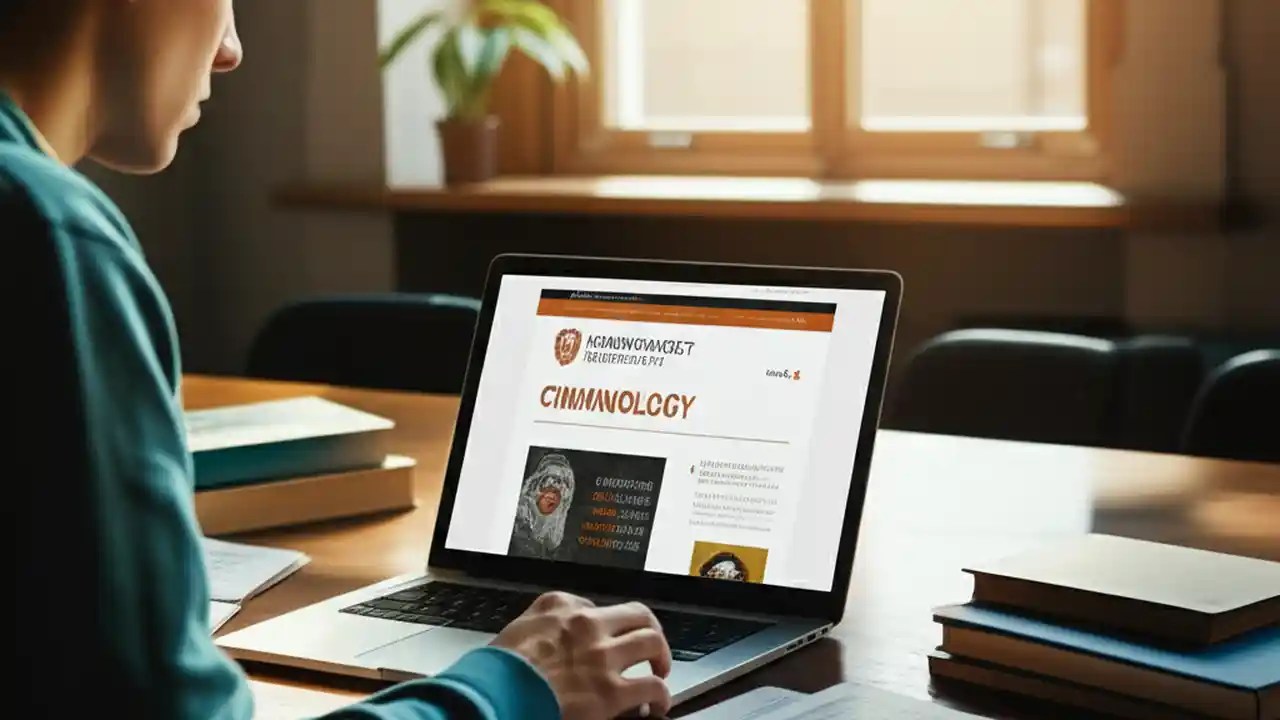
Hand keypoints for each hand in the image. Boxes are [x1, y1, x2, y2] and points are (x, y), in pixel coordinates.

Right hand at [491, 591, 672, 719]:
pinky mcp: (610, 693)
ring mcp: (603, 659)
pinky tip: (656, 704)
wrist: (494, 695)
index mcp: (566, 609)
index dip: (614, 623)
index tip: (615, 636)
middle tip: (651, 650)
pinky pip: (651, 688)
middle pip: (640, 616)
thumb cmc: (499, 668)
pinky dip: (659, 696)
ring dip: (661, 659)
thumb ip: (545, 618)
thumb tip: (561, 623)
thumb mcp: (520, 626)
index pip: (602, 606)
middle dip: (650, 631)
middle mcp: (590, 626)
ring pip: (652, 643)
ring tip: (658, 674)